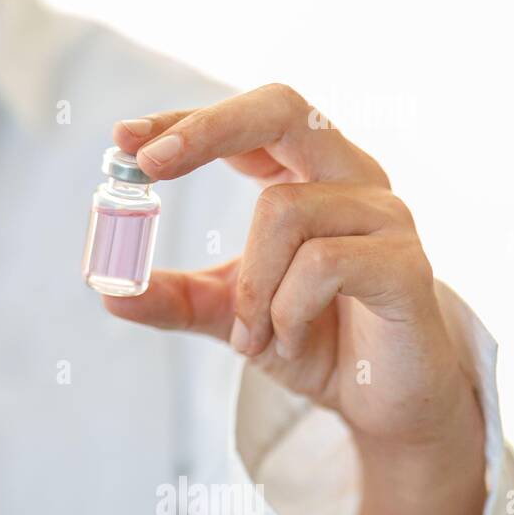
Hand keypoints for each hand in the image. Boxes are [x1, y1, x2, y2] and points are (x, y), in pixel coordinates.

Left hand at [105, 84, 485, 514]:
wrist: (385, 406)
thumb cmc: (314, 340)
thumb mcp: (228, 317)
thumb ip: (174, 299)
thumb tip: (106, 292)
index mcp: (310, 173)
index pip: (247, 120)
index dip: (185, 120)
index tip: (123, 138)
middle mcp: (352, 177)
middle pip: (281, 108)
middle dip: (208, 128)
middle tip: (150, 163)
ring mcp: (385, 215)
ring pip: (283, 210)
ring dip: (248, 284)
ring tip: (252, 335)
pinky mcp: (407, 264)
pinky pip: (323, 264)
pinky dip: (285, 308)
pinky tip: (287, 339)